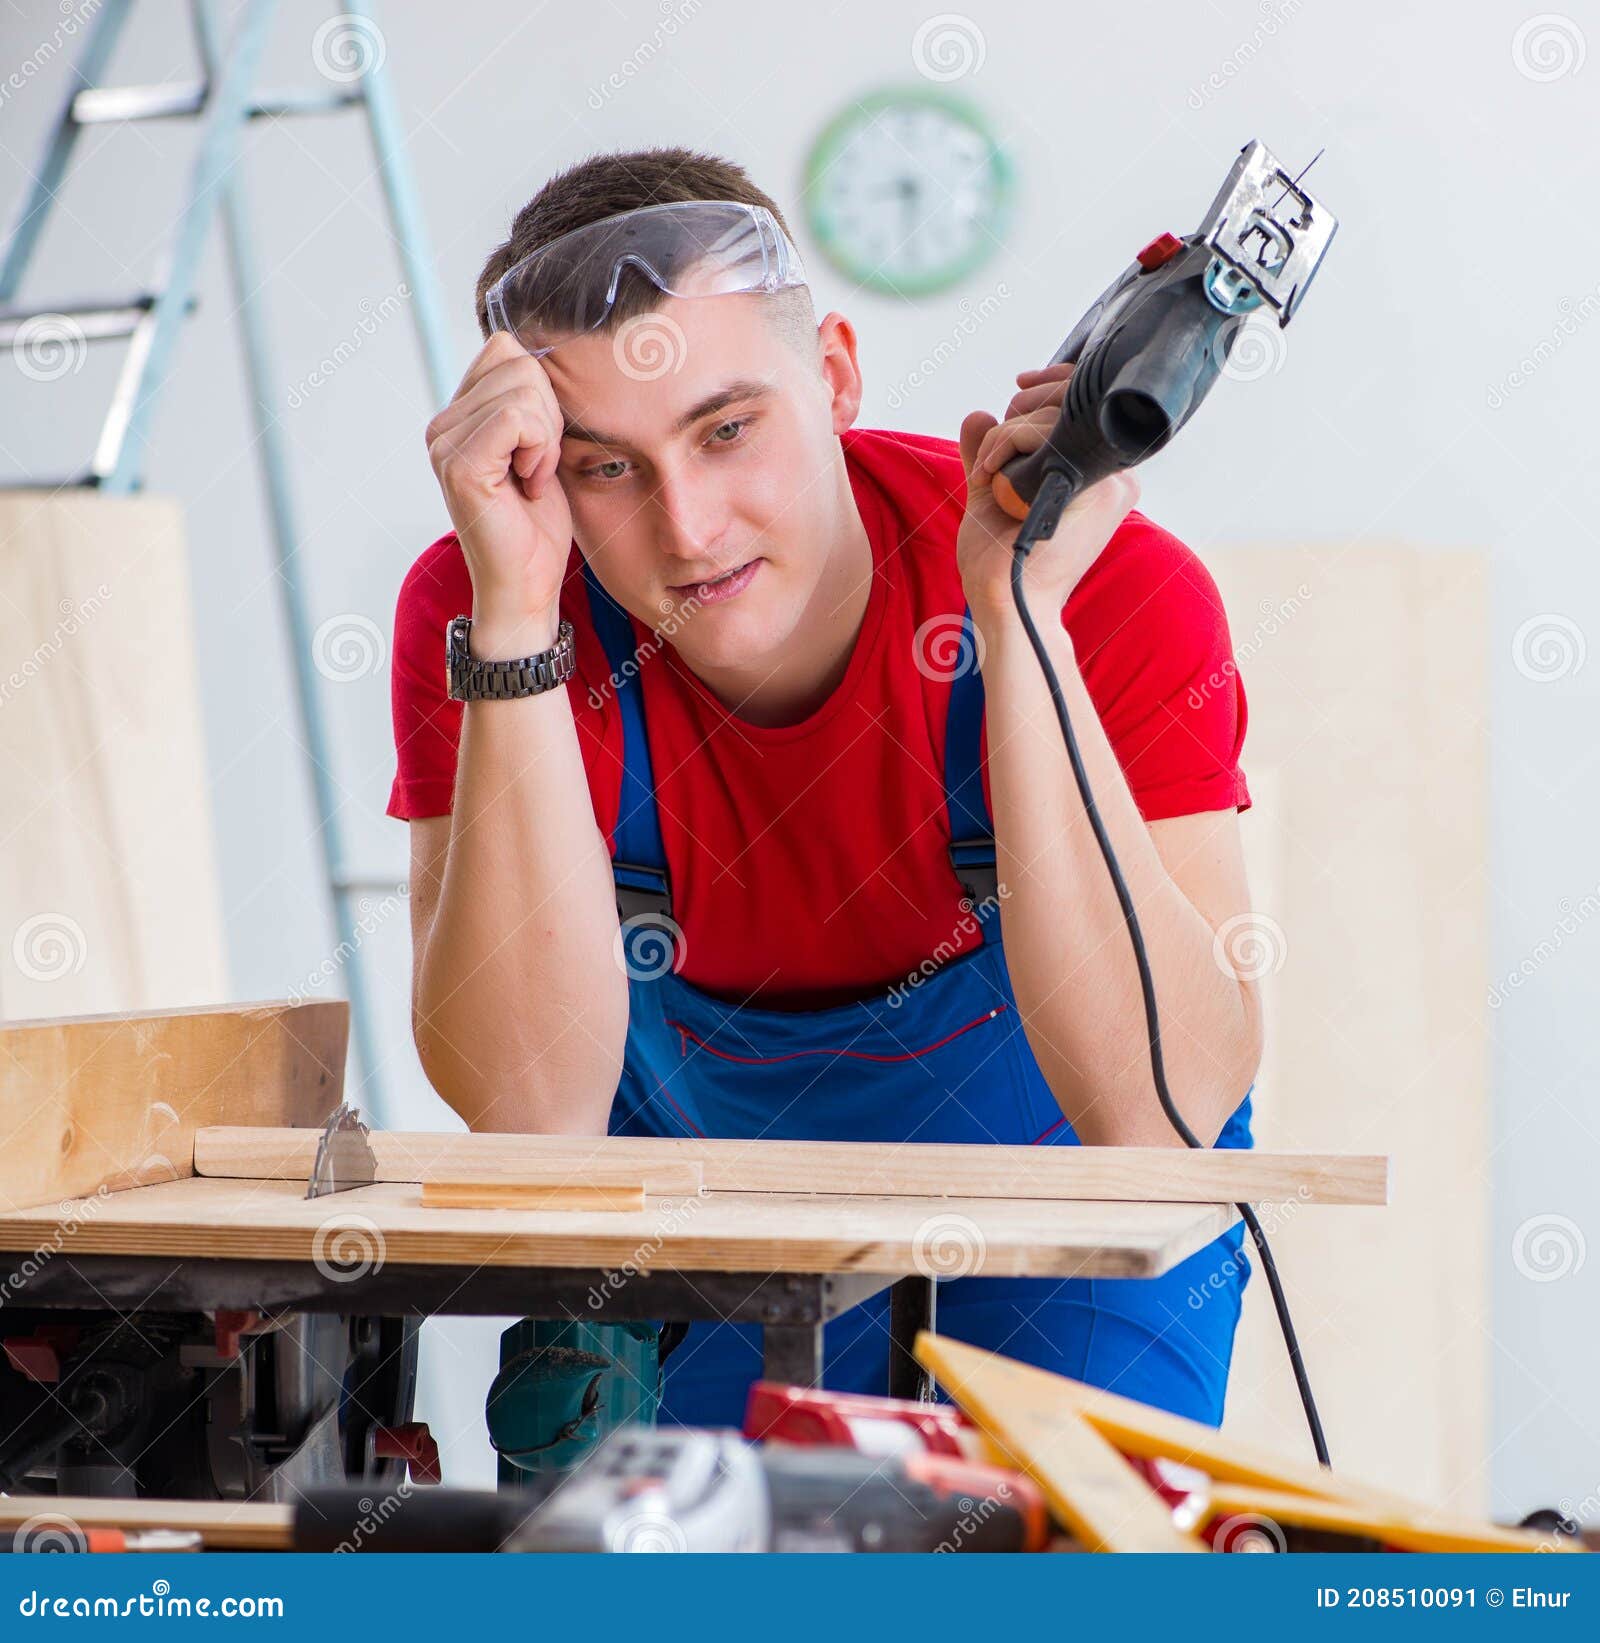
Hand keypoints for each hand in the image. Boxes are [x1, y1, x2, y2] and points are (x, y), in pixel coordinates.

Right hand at [425, 331, 572, 650]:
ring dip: (547, 436)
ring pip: (524, 386)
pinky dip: (541, 449)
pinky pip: (520, 417)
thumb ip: (533, 400)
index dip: (543, 394)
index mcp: (458, 415)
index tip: (541, 448)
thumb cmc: (538, 525)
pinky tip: (530, 484)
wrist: (526, 585)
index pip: (508, 348)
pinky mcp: (459, 463)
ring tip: (532, 478)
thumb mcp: (542, 448)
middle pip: (519, 361)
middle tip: (538, 468)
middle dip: (550, 415)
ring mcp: (445, 442)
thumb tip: (547, 349)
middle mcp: (442, 424)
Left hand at [957, 363, 1139, 622]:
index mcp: (1099, 474)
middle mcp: (1113, 473)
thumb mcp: (991, 494)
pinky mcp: (1093, 482)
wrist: (1005, 602)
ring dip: (1001, 439)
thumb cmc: (1001, 562)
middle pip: (1068, 400)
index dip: (1051, 384)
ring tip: (987, 480)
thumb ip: (988, 453)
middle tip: (988, 463)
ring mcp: (1109, 477)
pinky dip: (1005, 445)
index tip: (1019, 385)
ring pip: (1050, 414)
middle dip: (1015, 415)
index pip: (1083, 404)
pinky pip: (1044, 433)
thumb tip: (977, 414)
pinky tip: (992, 479)